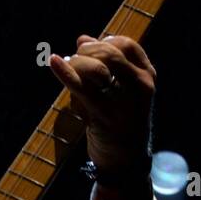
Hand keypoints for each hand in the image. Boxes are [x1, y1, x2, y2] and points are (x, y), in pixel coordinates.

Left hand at [49, 35, 154, 173]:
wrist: (125, 160)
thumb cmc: (121, 121)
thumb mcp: (124, 90)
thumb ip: (107, 64)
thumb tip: (82, 39)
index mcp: (147, 77)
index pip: (125, 45)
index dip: (103, 42)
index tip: (89, 49)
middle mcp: (139, 87)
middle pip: (109, 53)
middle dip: (87, 52)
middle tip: (75, 59)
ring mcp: (121, 102)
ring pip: (95, 68)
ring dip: (77, 64)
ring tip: (69, 69)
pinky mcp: (102, 116)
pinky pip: (80, 88)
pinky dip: (64, 72)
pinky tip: (53, 61)